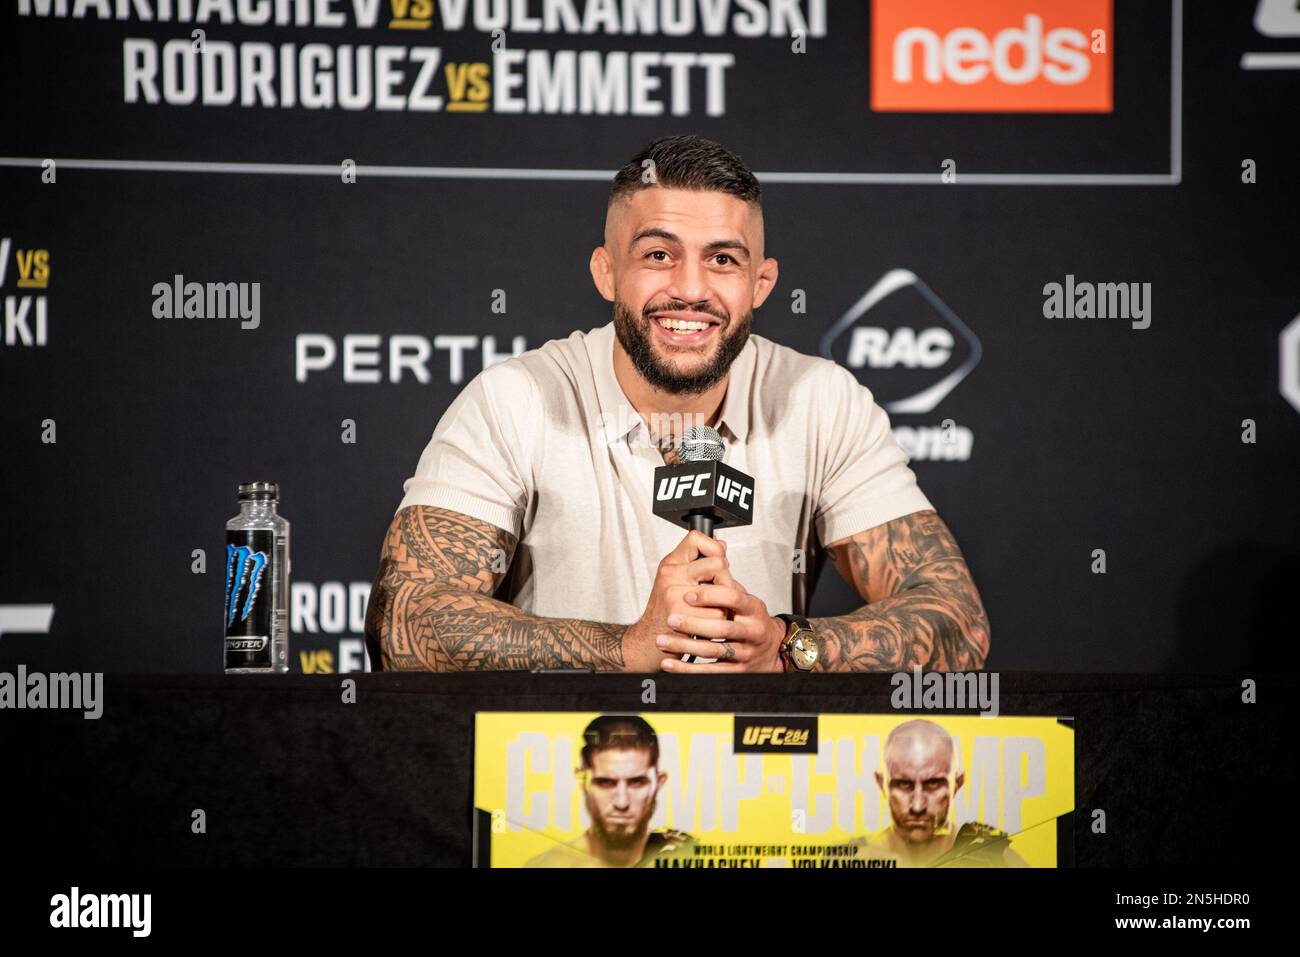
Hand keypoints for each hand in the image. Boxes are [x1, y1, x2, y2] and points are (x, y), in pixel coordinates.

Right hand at [621, 529, 732, 671]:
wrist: (647, 641)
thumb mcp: (675, 581)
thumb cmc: (664, 612)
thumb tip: (722, 546)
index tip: (717, 562)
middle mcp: (671, 576)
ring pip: (723, 592)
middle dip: (727, 580)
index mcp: (670, 564)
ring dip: (724, 605)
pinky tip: (708, 624)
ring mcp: (676, 595)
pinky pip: (718, 614)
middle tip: (720, 592)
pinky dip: (719, 621)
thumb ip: (698, 563)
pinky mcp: (684, 616)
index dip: (714, 548)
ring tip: (712, 612)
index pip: (697, 538)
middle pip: (718, 564)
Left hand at [655, 578, 786, 672]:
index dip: (710, 596)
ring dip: (685, 646)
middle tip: (670, 619)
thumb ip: (727, 584)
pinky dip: (687, 670)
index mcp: (754, 609)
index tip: (687, 595)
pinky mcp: (737, 672)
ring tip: (662, 641)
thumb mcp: (746, 601)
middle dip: (693, 624)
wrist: (772, 650)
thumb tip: (711, 554)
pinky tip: (669, 664)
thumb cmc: (753, 621)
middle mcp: (752, 631)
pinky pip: (710, 672)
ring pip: (713, 651)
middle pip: (722, 628)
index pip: (733, 598)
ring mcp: (745, 653)